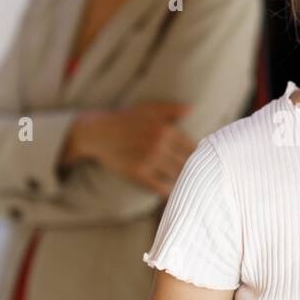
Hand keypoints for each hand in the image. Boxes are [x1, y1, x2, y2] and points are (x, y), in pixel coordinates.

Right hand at [68, 102, 195, 195]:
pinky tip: (170, 190)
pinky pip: (160, 187)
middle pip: (187, 162)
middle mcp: (159, 145)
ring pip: (176, 175)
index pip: (192, 147)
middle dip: (193, 168)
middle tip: (199, 175)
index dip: (199, 155)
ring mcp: (148, 161)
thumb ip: (170, 109)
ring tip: (187, 184)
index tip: (201, 160)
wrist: (98, 133)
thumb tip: (192, 109)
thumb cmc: (125, 119)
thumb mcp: (147, 108)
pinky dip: (167, 190)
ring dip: (182, 179)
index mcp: (165, 130)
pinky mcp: (137, 174)